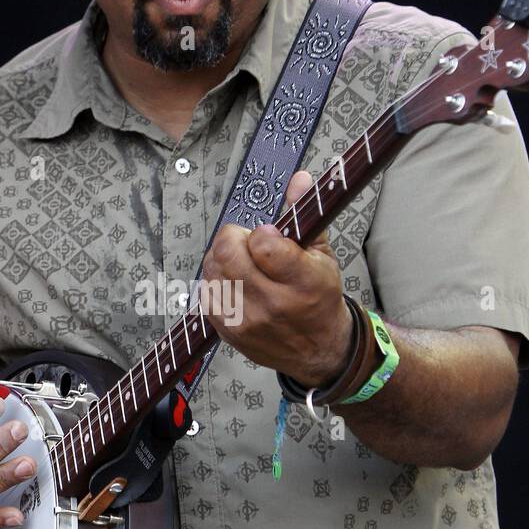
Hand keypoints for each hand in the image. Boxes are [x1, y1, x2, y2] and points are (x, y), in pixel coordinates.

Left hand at [199, 170, 354, 386]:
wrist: (317, 349)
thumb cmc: (319, 297)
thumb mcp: (323, 255)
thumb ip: (305, 215)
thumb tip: (299, 179)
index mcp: (302, 282)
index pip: (263, 243)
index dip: (261, 233)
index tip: (269, 236)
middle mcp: (273, 304)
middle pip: (227, 254)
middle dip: (233, 238)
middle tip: (248, 243)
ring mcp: (246, 320)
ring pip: (211, 271)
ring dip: (222, 259)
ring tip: (241, 263)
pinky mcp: (228, 331)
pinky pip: (205, 292)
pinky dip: (215, 280)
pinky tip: (234, 282)